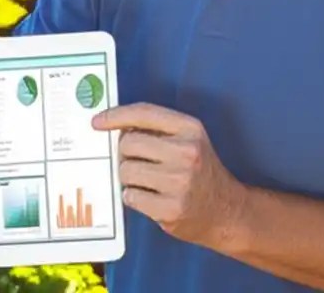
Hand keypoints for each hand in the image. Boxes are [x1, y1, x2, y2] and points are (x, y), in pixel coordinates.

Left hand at [92, 102, 249, 250]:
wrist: (226, 211)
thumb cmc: (201, 172)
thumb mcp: (190, 140)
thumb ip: (158, 130)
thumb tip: (114, 126)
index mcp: (190, 129)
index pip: (144, 113)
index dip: (116, 115)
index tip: (97, 122)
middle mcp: (186, 152)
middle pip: (128, 143)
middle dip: (126, 154)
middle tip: (138, 163)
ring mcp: (179, 182)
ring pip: (125, 171)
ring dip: (129, 178)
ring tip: (149, 183)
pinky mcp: (170, 208)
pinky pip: (130, 196)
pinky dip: (134, 197)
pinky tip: (152, 198)